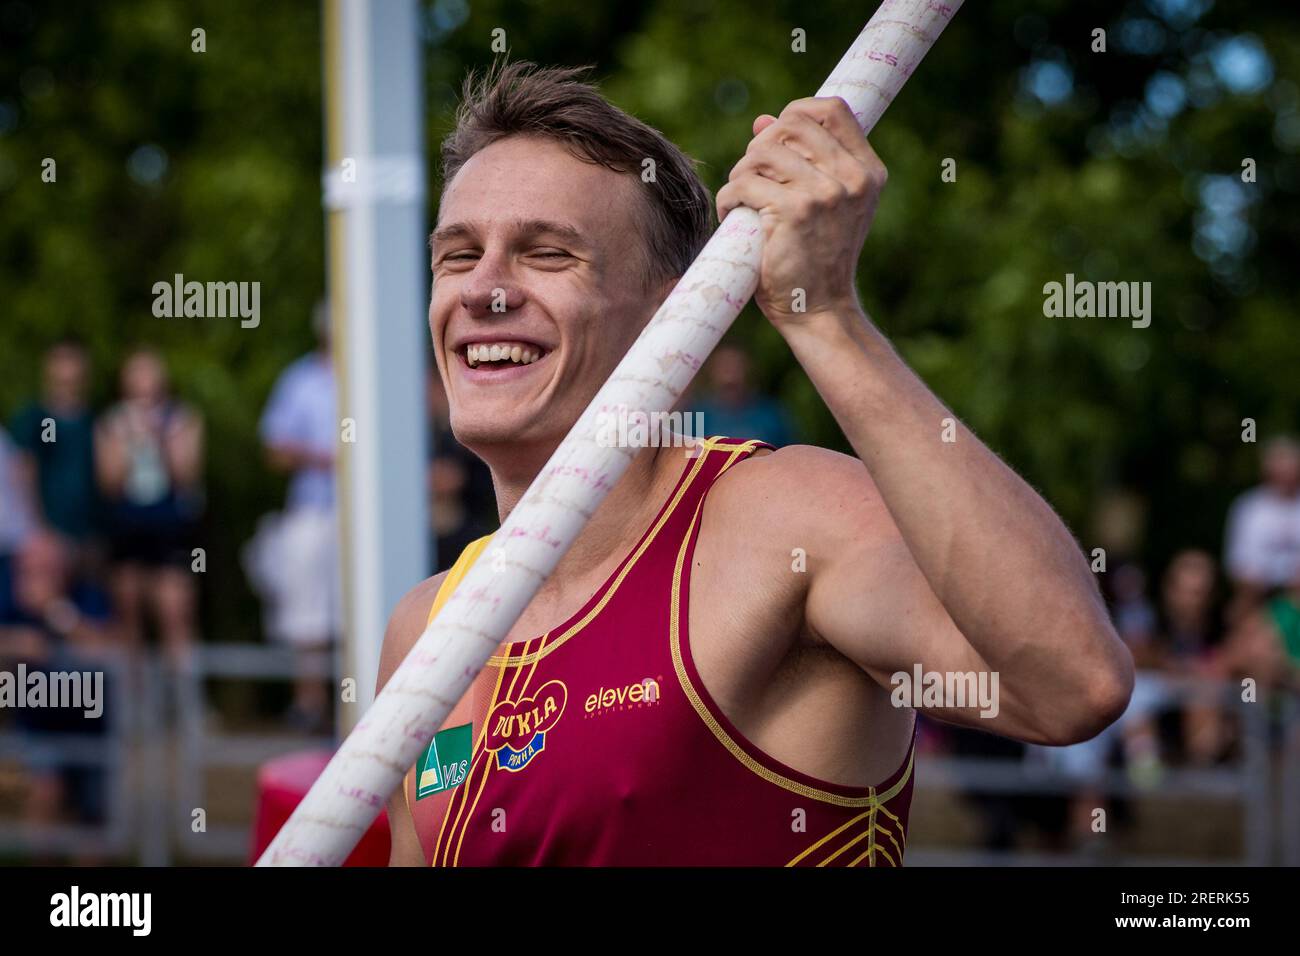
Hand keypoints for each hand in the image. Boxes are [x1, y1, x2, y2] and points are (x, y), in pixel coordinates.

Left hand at [715, 96, 885, 328]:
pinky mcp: (795, 211)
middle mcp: (853, 177)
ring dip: (742, 172)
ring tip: (743, 198)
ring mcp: (826, 193)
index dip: (796, 113)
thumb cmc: (817, 258)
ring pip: (762, 150)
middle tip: (753, 176)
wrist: (819, 310)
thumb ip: (802, 160)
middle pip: (791, 123)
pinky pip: (744, 182)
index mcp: (867, 171)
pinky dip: (728, 197)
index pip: (832, 108)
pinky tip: (732, 213)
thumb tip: (762, 120)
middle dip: (761, 145)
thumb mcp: (824, 205)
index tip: (778, 142)